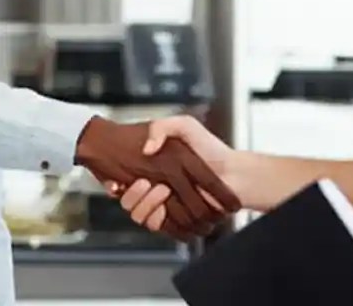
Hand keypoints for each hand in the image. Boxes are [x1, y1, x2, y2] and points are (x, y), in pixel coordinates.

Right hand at [74, 116, 240, 239]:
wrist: (234, 172)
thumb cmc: (210, 148)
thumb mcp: (185, 125)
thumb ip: (161, 127)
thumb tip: (146, 150)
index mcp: (152, 169)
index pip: (123, 181)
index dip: (117, 182)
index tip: (126, 176)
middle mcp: (154, 189)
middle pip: (129, 203)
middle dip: (135, 195)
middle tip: (150, 183)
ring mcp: (165, 207)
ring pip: (140, 217)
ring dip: (147, 206)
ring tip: (165, 191)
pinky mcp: (176, 221)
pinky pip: (159, 227)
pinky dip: (161, 220)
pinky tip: (168, 208)